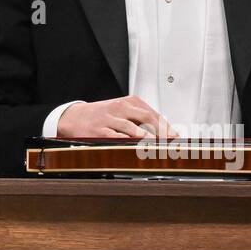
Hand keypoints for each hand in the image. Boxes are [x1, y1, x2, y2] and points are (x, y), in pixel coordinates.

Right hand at [56, 96, 176, 139]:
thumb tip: (165, 132)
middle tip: (170, 143)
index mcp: (129, 102)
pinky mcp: (99, 130)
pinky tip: (134, 147)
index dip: (167, 127)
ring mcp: (109, 118)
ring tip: (156, 145)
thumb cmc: (102, 116)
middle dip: (161, 132)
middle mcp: (121, 107)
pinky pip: (114, 136)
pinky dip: (125, 141)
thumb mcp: (122, 111)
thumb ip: (141, 119)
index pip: (153, 114)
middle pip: (147, 118)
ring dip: (146, 137)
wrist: (74, 117)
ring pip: (132, 127)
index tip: (176, 138)